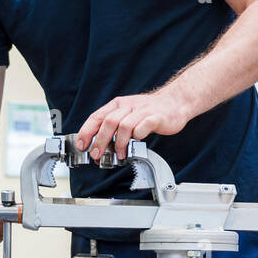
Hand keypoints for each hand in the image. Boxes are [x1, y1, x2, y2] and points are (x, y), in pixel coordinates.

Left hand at [75, 90, 190, 159]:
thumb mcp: (127, 114)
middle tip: (97, 154)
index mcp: (118, 105)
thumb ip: (114, 127)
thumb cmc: (149, 112)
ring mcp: (142, 111)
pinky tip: (137, 142)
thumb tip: (98, 145)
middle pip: (108, 122)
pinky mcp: (155, 117)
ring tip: (120, 154)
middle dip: (100, 141)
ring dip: (119, 143)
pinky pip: (143, 127)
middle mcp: (128, 106)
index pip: (96, 117)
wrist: (175, 103)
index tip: (82, 145)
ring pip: (124, 126)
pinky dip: (137, 136)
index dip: (87, 132)